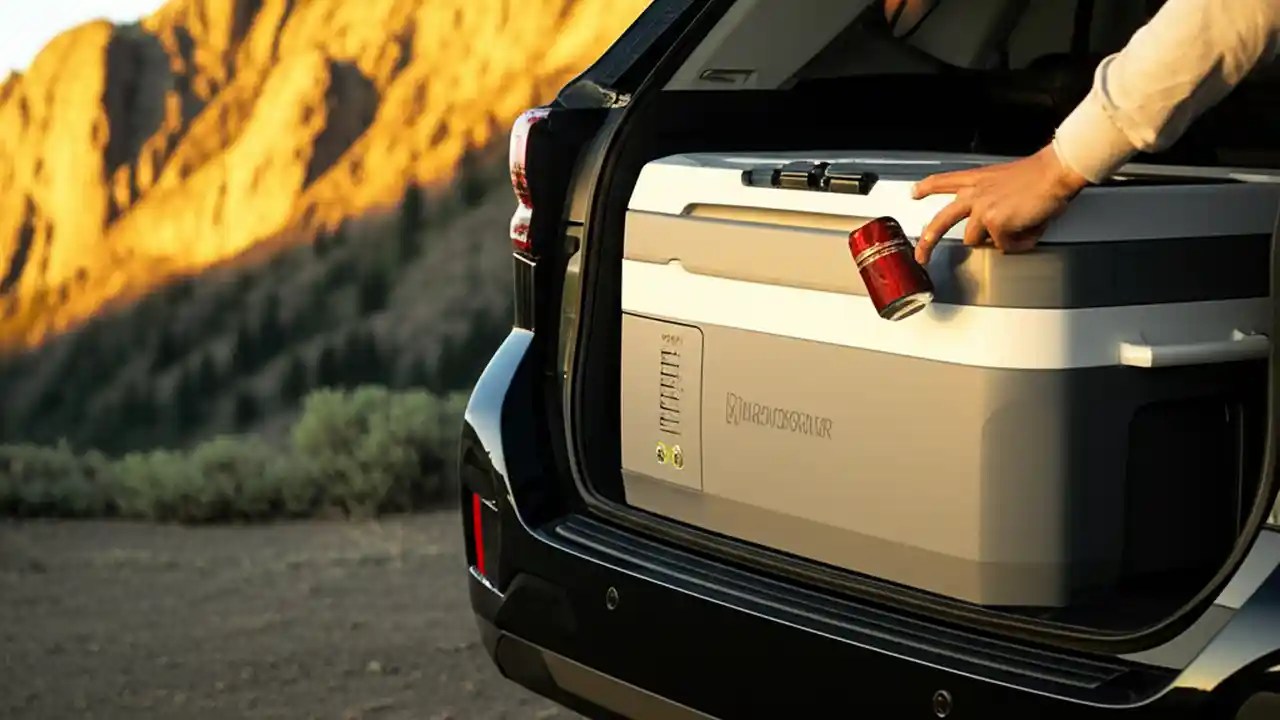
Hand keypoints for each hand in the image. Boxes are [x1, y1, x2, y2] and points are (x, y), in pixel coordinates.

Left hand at [911, 144, 1089, 264]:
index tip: (915, 192)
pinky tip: (1030, 229)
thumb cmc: (1040, 175)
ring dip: (995, 241)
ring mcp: (982, 210)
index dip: (928, 187)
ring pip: (974, 240)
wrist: (1054, 172)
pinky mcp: (994, 223)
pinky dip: (1019, 243)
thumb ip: (993, 202)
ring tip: (1020, 229)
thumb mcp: (1006, 181)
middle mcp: (975, 194)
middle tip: (922, 256)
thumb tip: (994, 228)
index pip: (945, 181)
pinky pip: (1003, 247)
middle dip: (928, 241)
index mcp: (978, 180)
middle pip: (941, 220)